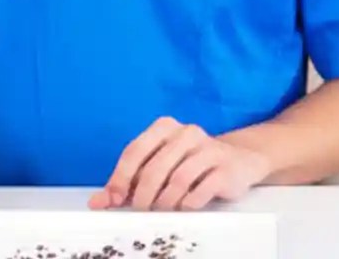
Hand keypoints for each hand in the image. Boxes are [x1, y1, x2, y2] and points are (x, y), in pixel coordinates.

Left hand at [90, 117, 271, 211]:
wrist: (239, 160)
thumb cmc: (191, 164)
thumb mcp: (157, 168)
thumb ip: (128, 183)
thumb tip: (99, 202)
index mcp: (165, 127)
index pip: (135, 150)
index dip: (120, 178)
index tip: (114, 199)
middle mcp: (187, 132)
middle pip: (155, 167)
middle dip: (143, 195)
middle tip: (141, 210)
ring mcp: (209, 148)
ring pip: (178, 179)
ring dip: (165, 202)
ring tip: (163, 210)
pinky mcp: (225, 167)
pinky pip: (202, 189)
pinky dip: (188, 203)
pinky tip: (185, 206)